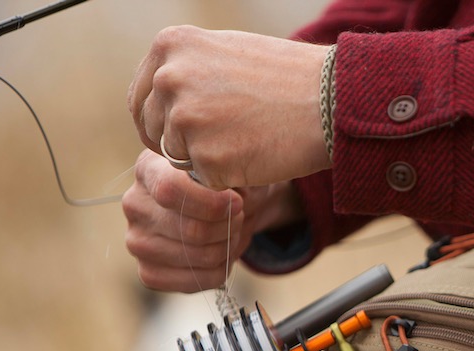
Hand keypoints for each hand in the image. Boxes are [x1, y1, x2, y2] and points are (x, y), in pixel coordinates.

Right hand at [123, 149, 303, 291]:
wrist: (224, 212)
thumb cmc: (224, 186)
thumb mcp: (228, 169)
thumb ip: (224, 175)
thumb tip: (225, 195)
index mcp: (148, 169)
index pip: (170, 190)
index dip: (210, 202)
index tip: (236, 203)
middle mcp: (135, 205)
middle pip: (191, 229)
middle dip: (227, 227)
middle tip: (238, 217)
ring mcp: (137, 241)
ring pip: (198, 256)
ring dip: (227, 247)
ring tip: (229, 233)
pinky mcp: (148, 272)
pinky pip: (194, 280)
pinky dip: (219, 271)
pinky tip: (220, 255)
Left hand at [127, 26, 329, 189]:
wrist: (331, 99)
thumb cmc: (288, 77)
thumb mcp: (225, 52)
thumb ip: (187, 70)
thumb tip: (161, 97)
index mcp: (169, 46)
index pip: (141, 100)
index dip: (163, 123)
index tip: (188, 133)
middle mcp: (169, 79)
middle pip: (156, 132)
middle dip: (185, 143)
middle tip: (229, 139)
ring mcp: (186, 119)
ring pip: (179, 158)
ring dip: (207, 160)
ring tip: (249, 139)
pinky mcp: (206, 158)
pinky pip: (204, 180)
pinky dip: (228, 177)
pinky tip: (257, 154)